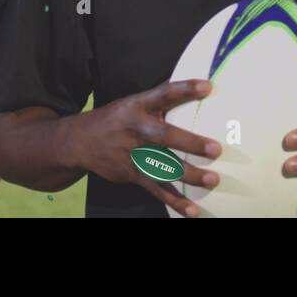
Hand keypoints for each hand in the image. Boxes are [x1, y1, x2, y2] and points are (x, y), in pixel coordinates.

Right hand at [66, 79, 222, 217]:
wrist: (80, 142)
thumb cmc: (118, 119)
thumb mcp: (134, 102)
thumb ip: (163, 98)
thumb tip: (202, 88)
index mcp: (138, 106)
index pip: (163, 94)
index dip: (185, 89)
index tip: (207, 86)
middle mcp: (136, 130)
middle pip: (165, 136)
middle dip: (190, 143)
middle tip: (215, 149)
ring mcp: (133, 155)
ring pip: (163, 167)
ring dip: (188, 175)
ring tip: (212, 179)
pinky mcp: (132, 175)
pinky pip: (157, 190)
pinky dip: (175, 201)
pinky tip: (193, 210)